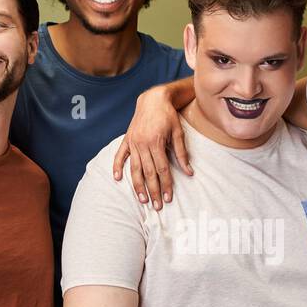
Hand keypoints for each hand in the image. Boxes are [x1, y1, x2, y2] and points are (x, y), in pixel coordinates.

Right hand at [112, 84, 191, 210]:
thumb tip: (189, 173)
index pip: (162, 169)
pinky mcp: (127, 139)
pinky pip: (120, 155)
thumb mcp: (178, 133)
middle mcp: (142, 144)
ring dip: (138, 186)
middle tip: (157, 206)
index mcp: (156, 142)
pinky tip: (117, 179)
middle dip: (153, 190)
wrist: (153, 99)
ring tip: (142, 200)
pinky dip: (118, 166)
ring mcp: (133, 142)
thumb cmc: (168, 116)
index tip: (168, 198)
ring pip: (135, 168)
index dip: (166, 185)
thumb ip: (182, 154)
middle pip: (148, 173)